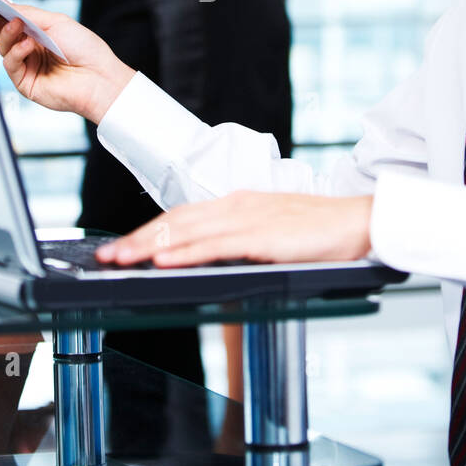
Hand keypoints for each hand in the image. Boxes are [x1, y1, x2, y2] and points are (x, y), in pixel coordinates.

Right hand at [0, 0, 134, 123]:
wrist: (99, 77)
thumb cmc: (84, 49)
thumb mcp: (55, 22)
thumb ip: (28, 14)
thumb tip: (3, 4)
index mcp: (36, 33)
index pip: (9, 19)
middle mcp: (28, 49)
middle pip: (0, 32)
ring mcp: (26, 66)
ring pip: (2, 47)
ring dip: (8, 34)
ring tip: (18, 26)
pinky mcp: (25, 83)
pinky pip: (10, 64)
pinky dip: (16, 52)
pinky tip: (27, 46)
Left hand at [95, 191, 374, 266]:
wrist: (360, 220)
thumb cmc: (320, 231)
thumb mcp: (272, 233)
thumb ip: (240, 242)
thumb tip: (208, 259)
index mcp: (238, 205)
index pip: (182, 218)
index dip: (148, 232)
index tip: (121, 247)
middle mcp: (237, 206)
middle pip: (176, 222)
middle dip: (137, 240)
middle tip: (106, 257)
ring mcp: (249, 219)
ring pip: (188, 231)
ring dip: (149, 246)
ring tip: (121, 259)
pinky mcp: (263, 236)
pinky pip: (216, 245)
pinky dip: (186, 252)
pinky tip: (164, 260)